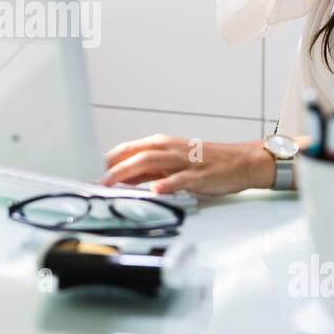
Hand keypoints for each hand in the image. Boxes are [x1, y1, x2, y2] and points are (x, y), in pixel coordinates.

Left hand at [100, 134, 273, 195]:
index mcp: (162, 144)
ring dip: (129, 173)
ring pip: (152, 163)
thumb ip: (148, 170)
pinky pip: (181, 179)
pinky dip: (167, 183)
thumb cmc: (206, 162)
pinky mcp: (200, 175)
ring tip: (112, 183)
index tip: (93, 172)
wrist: (241, 162)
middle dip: (113, 168)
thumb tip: (122, 177)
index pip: (129, 149)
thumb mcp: (172, 163)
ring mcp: (184, 161)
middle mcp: (170, 149)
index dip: (109, 160)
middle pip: (136, 155)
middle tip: (97, 182)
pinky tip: (156, 189)